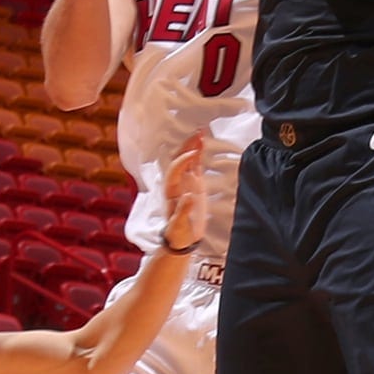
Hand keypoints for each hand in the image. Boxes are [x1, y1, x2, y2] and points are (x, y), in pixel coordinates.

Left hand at [159, 134, 208, 250]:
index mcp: (171, 191)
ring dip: (193, 146)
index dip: (182, 161)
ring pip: (188, 160)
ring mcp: (186, 183)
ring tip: (201, 132)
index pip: (174, 170)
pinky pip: (196, 166)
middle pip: (178, 160)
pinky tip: (203, 144)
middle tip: (197, 133)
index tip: (193, 153)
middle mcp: (177, 183)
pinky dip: (199, 154)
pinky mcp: (195, 185)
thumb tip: (188, 196)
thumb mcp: (179, 226)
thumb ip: (183, 211)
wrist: (181, 240)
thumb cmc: (177, 234)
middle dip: (186, 146)